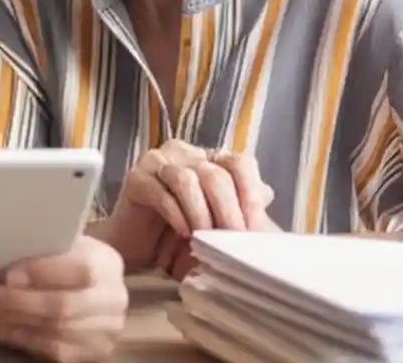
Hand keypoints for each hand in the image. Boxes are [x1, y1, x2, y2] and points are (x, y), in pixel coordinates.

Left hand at [0, 235, 127, 361]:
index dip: (43, 274)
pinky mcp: (91, 353)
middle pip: (62, 307)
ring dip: (6, 324)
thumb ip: (40, 245)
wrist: (97, 287)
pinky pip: (50, 350)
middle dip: (13, 304)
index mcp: (107, 264)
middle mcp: (112, 300)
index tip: (8, 275)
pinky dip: (17, 338)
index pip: (80, 270)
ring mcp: (105, 332)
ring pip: (53, 333)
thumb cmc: (68, 258)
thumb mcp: (63, 242)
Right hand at [102, 140, 274, 270]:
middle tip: (231, 239)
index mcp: (207, 158)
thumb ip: (242, 207)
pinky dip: (177, 215)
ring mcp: (157, 162)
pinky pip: (161, 193)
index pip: (239, 162)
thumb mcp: (219, 222)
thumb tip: (268, 194)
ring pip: (187, 179)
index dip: (249, 192)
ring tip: (204, 238)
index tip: (253, 227)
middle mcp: (184, 152)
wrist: (137, 250)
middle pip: (215, 173)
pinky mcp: (135, 178)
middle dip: (227, 210)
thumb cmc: (179, 236)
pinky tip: (183, 232)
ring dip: (201, 213)